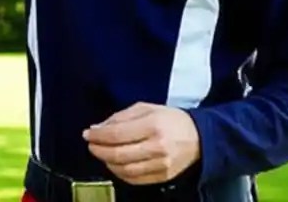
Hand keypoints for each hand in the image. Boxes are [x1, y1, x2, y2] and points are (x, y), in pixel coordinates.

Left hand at [83, 103, 199, 184]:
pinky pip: (135, 179)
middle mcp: (157, 146)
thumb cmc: (170, 120)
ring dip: (107, 162)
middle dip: (99, 150)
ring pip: (124, 169)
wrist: (199, 138)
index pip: (117, 134)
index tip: (88, 134)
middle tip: (91, 145)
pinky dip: (120, 173)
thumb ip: (120, 117)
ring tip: (101, 153)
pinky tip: (114, 164)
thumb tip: (97, 128)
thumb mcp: (146, 108)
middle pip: (118, 154)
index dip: (98, 136)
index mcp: (153, 125)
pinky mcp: (163, 176)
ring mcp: (161, 164)